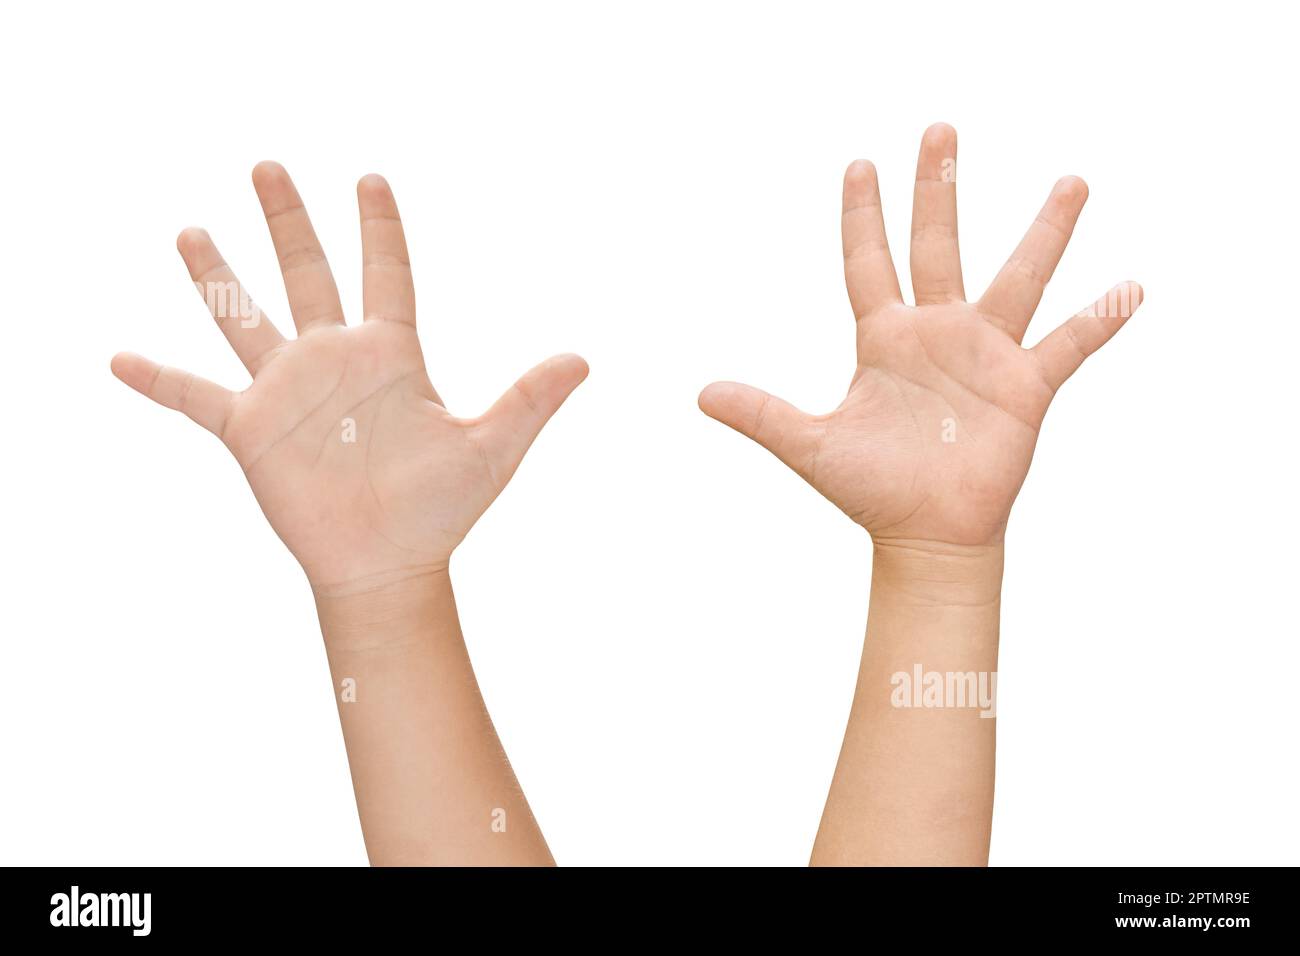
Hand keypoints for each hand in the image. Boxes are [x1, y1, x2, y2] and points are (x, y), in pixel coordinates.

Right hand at [112, 163, 586, 591]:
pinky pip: (194, 396)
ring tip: (191, 230)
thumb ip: (529, 399)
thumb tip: (583, 360)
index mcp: (391, 354)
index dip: (380, 226)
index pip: (387, 272)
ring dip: (216, 276)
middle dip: (287, 220)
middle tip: (267, 166)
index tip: (370, 178)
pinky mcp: (251, 430)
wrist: (389, 564)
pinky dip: (157, 379)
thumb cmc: (442, 510)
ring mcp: (288, 391)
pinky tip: (117, 357)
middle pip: (308, 273)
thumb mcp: (491, 447)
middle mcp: (335, 359)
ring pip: (243, 317)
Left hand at [699, 124, 1141, 546]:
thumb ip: (762, 415)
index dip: (861, 217)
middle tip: (940, 128)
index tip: (858, 164)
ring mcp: (984, 356)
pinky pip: (1068, 346)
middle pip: (937, 245)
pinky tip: (1129, 286)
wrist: (924, 535)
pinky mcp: (1024, 388)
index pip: (868, 263)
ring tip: (1072, 180)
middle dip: (938, 188)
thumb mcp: (809, 447)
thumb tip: (701, 394)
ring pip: (1019, 278)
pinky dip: (1097, 320)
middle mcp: (936, 334)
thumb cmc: (870, 490)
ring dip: (1045, 232)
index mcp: (883, 340)